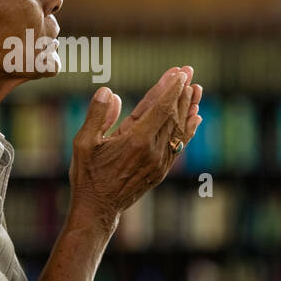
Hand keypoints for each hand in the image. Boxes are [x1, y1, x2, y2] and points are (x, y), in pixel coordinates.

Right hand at [68, 66, 202, 225]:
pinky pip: (179, 145)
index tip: (179, 72)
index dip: (170, 88)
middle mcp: (153, 150)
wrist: (98, 209)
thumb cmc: (88, 174)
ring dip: (188, 107)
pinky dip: (188, 129)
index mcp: (136, 140)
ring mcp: (160, 162)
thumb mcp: (83, 143)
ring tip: (197, 89)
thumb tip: (108, 91)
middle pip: (173, 115)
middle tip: (188, 71)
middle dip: (182, 91)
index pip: (160, 108)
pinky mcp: (162, 170)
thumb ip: (96, 116)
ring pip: (179, 129)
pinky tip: (195, 117)